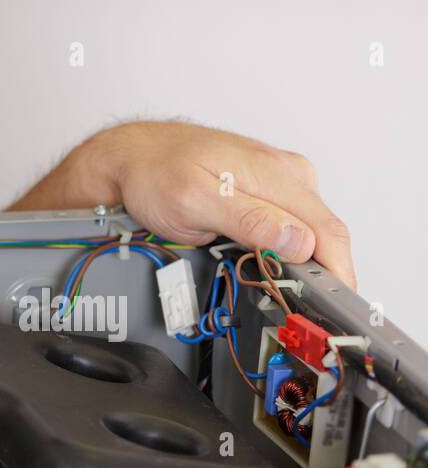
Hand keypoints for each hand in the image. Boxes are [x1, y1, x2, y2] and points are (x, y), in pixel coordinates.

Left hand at [98, 121, 354, 288]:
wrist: (132, 157)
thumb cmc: (153, 172)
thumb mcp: (194, 200)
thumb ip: (248, 220)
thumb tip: (300, 242)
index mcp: (277, 173)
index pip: (328, 232)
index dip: (335, 275)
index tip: (328, 310)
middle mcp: (288, 173)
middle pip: (325, 235)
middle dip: (317, 273)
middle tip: (293, 305)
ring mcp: (280, 180)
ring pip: (309, 232)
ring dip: (301, 262)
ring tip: (275, 284)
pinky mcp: (269, 190)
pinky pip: (291, 225)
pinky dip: (284, 248)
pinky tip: (266, 260)